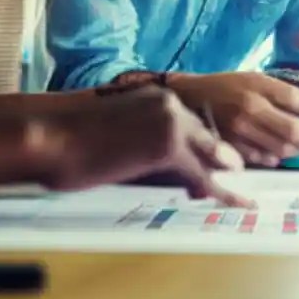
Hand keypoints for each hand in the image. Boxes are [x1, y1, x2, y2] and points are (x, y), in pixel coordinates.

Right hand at [29, 88, 248, 205]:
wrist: (51, 135)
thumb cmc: (69, 137)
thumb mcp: (116, 129)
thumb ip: (142, 137)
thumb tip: (156, 158)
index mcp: (156, 95)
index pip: (194, 123)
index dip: (206, 147)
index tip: (221, 162)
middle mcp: (170, 103)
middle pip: (209, 137)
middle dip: (224, 161)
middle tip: (240, 181)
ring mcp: (171, 123)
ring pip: (213, 156)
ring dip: (228, 180)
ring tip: (246, 199)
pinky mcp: (167, 148)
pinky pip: (203, 176)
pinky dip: (222, 192)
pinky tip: (236, 203)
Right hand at [169, 72, 298, 166]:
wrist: (190, 98)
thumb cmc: (230, 86)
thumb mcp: (259, 81)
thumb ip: (291, 97)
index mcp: (259, 87)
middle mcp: (250, 110)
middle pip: (294, 132)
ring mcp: (239, 132)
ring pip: (281, 150)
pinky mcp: (231, 148)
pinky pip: (264, 159)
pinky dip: (278, 156)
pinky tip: (281, 150)